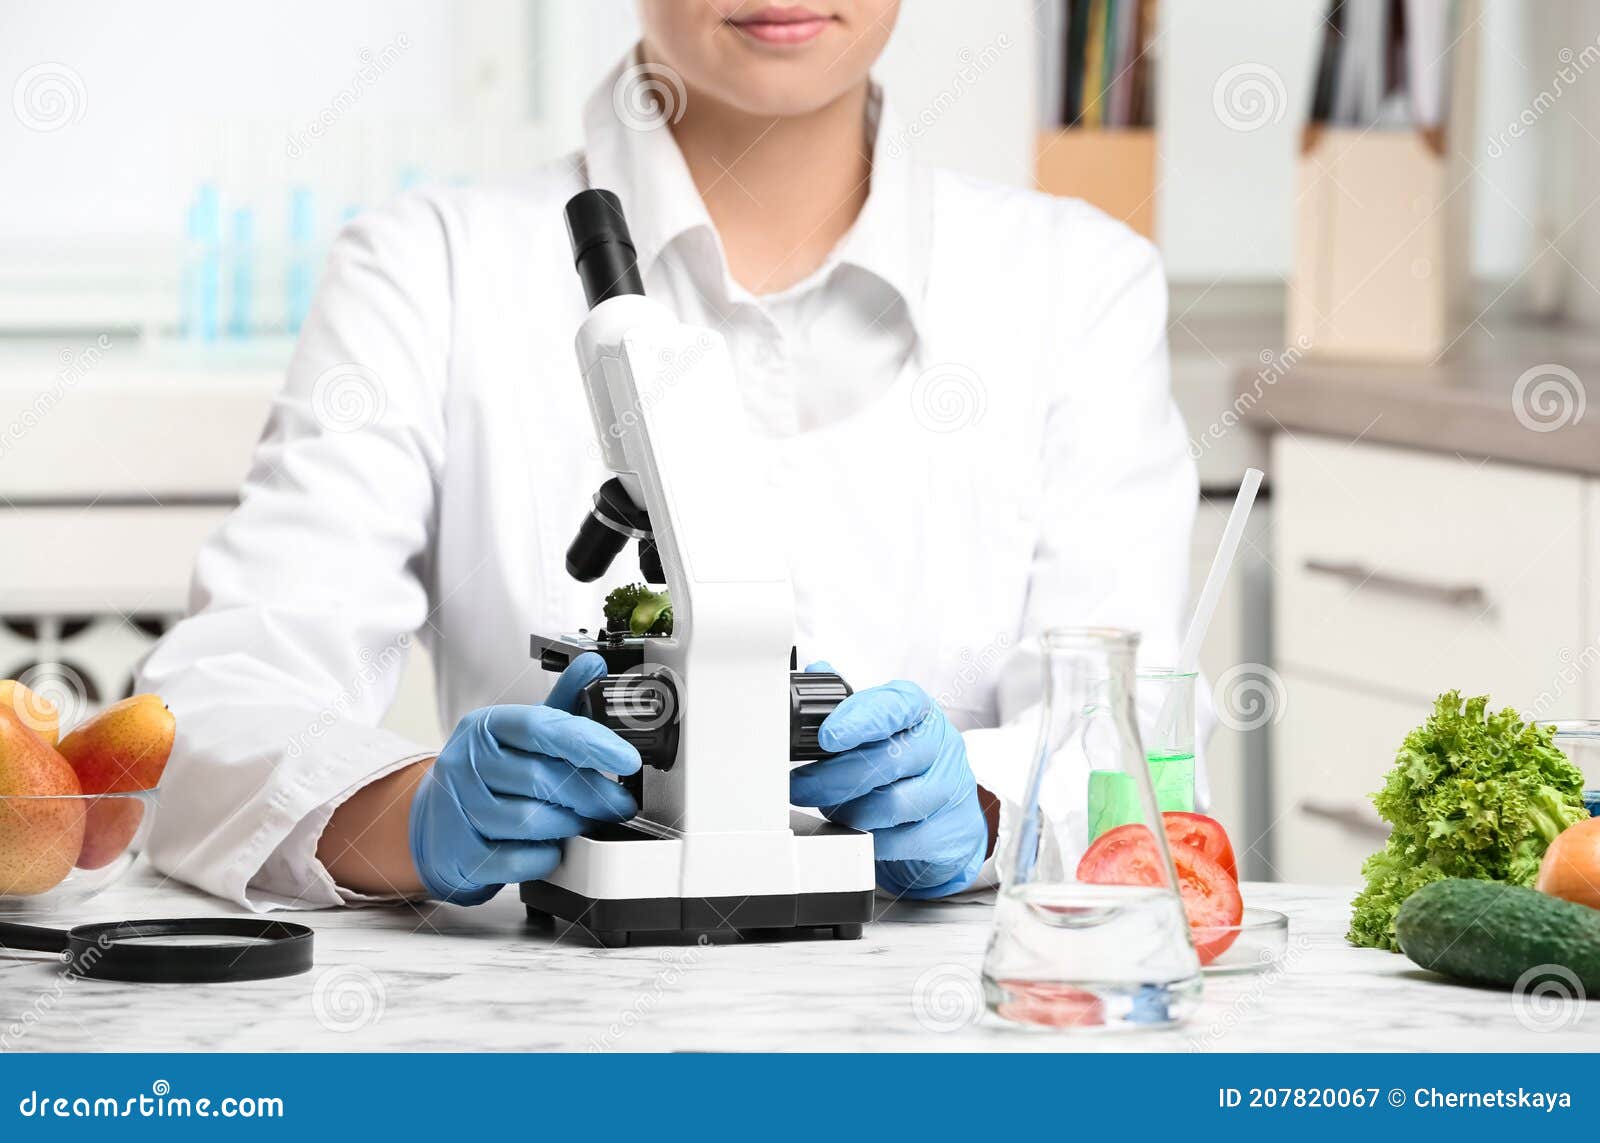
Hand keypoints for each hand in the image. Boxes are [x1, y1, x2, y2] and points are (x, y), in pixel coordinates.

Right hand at [409, 652, 640, 903]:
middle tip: (619, 804)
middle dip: (592, 794)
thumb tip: (594, 666)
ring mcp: (460, 810)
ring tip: (581, 821)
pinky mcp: (462, 854)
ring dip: (568, 825)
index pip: (540, 727)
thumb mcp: (520, 732)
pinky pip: (516, 860)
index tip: (627, 759)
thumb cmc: (489, 773)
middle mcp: (467, 764)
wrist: (436, 822)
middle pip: (542, 779)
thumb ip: (561, 703)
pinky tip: (553, 848)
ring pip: (531, 821)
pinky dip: (544, 856)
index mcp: (486, 727)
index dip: (589, 743)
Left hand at [790, 667, 986, 898]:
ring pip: (893, 804)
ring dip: (850, 810)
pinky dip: (871, 838)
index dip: (861, 720)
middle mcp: (941, 745)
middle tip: (800, 785)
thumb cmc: (905, 765)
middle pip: (887, 760)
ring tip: (831, 808)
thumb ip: (847, 703)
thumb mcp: (878, 728)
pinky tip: (857, 831)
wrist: (946, 816)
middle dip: (833, 777)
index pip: (895, 706)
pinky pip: (901, 840)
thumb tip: (815, 670)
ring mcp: (950, 789)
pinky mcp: (950, 831)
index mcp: (919, 711)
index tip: (828, 736)